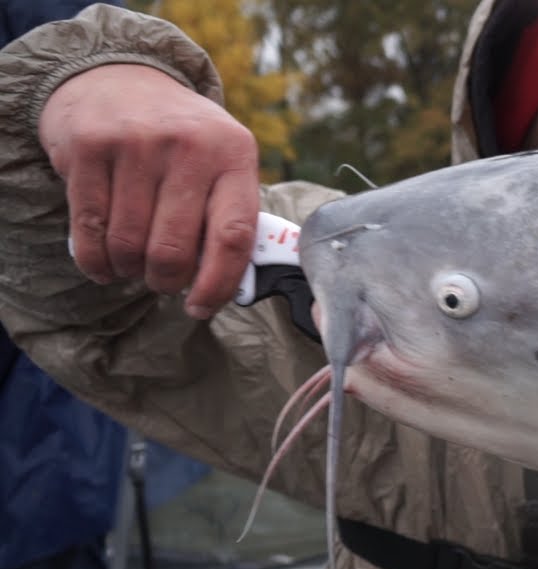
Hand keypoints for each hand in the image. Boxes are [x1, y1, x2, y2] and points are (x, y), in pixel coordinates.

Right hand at [39, 64, 260, 318]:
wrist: (120, 78)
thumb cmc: (183, 140)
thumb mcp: (223, 160)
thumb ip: (230, 214)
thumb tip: (233, 285)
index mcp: (235, 153)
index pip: (234, 236)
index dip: (218, 284)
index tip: (201, 307)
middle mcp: (188, 145)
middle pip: (174, 249)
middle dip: (166, 281)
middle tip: (164, 282)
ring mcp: (136, 143)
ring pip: (129, 245)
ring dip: (129, 270)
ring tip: (135, 266)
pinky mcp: (89, 147)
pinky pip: (89, 229)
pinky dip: (96, 261)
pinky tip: (105, 265)